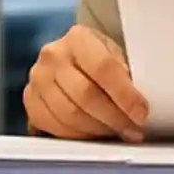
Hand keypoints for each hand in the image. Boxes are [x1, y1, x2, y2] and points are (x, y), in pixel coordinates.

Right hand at [24, 25, 148, 141]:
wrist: (72, 58)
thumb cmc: (101, 57)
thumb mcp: (118, 54)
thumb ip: (127, 73)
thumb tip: (140, 106)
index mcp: (78, 38)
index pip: (104, 68)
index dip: (125, 95)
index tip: (142, 113)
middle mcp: (53, 56)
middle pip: (85, 95)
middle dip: (115, 118)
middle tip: (134, 130)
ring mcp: (37, 79)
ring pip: (70, 115)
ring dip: (100, 130)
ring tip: (120, 133)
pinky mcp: (31, 101)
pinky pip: (56, 127)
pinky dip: (80, 135)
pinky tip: (97, 134)